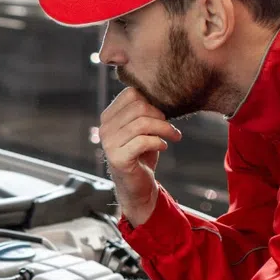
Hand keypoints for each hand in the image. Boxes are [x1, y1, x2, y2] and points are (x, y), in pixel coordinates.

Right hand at [99, 88, 181, 226]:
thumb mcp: (142, 129)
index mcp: (108, 117)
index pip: (131, 94)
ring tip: (174, 136)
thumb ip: (145, 112)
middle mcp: (105, 128)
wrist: (137, 186)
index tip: (163, 115)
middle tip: (170, 128)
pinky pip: (143, 141)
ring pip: (142, 123)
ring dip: (164, 128)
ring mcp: (109, 144)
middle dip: (160, 115)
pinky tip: (164, 146)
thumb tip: (164, 93)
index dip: (151, 101)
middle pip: (139, 106)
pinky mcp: (118, 158)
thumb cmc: (142, 155)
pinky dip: (158, 141)